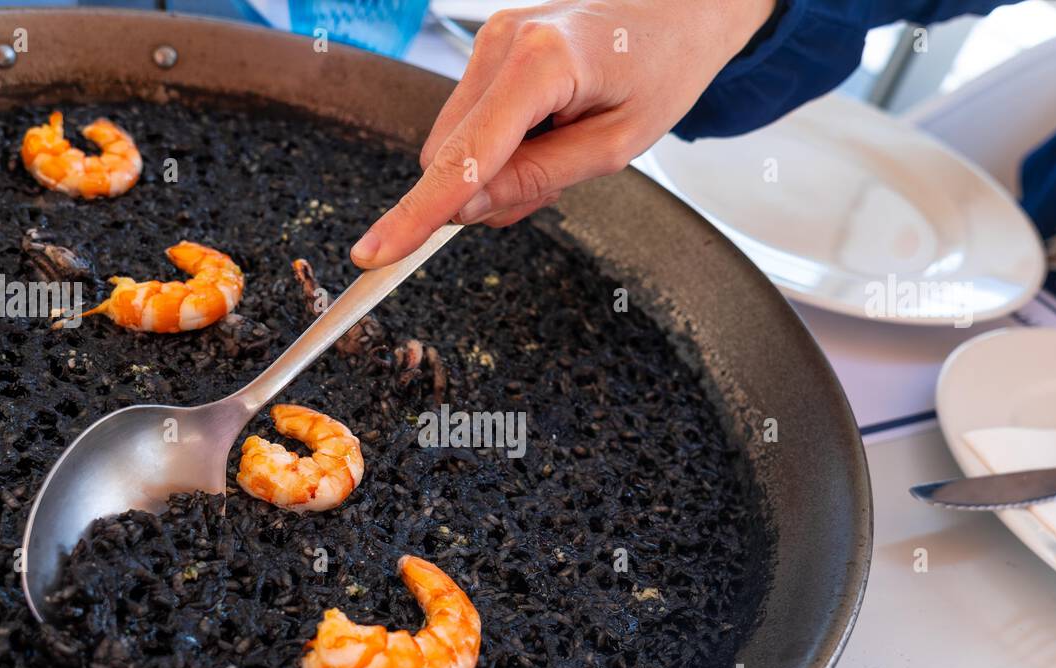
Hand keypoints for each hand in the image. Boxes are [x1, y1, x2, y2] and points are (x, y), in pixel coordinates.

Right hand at [351, 0, 775, 267]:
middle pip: (448, 156)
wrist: (682, 4)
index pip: (463, 159)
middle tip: (554, 183)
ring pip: (456, 143)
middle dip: (484, 193)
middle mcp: (502, 42)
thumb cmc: (663, 67)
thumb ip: (538, 178)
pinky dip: (500, 146)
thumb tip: (466, 209)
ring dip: (496, 170)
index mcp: (540, 62)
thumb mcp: (617, 145)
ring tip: (563, 145)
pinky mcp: (490, 45)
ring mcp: (491, 39)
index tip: (373, 254)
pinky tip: (546, 130)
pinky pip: (471, 121)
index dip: (416, 215)